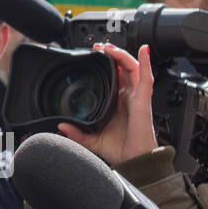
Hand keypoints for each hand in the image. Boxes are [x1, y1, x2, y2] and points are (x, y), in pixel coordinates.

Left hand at [57, 43, 157, 165]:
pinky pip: (146, 78)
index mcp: (118, 102)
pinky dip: (146, 62)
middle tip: (99, 47)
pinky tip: (144, 50)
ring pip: (133, 68)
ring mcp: (136, 97)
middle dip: (112, 54)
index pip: (114, 77)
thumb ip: (76, 133)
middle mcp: (128, 97)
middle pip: (123, 68)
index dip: (107, 64)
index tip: (93, 55)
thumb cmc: (120, 150)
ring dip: (122, 54)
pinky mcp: (143, 100)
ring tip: (110, 46)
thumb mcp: (92, 139)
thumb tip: (61, 126)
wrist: (134, 162)